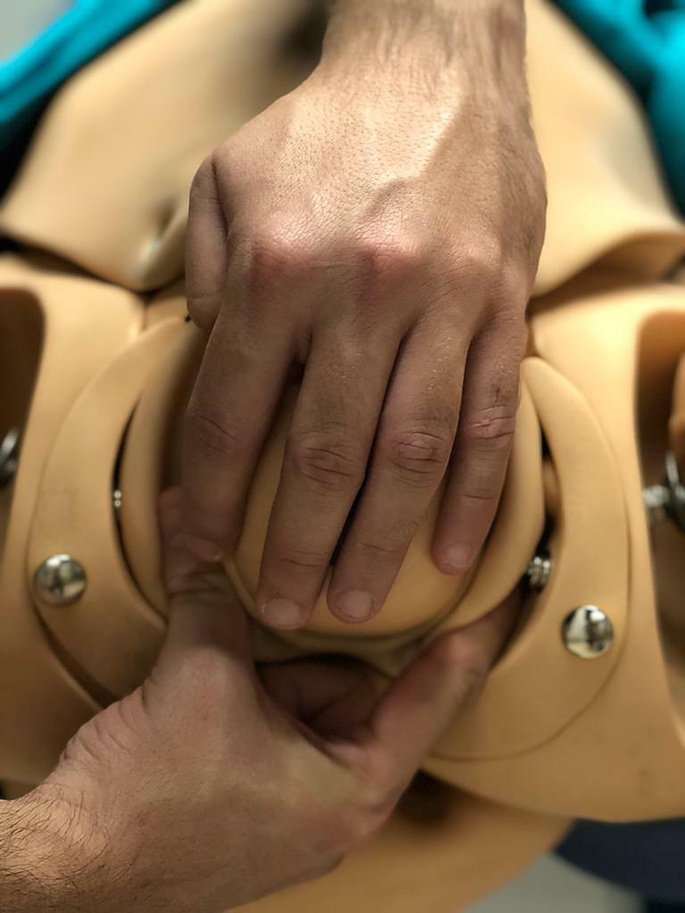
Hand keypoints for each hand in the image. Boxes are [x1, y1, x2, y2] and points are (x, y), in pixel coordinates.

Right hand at [18, 489, 515, 912]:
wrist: (76, 867)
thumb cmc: (152, 806)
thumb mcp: (199, 677)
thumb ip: (210, 592)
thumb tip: (194, 521)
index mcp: (356, 786)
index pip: (439, 691)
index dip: (475, 633)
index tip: (510, 590)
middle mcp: (336, 797)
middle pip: (356, 684)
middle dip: (310, 650)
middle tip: (289, 612)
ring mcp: (293, 798)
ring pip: (307, 694)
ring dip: (267, 668)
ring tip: (222, 666)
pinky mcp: (254, 791)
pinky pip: (273, 716)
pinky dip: (249, 687)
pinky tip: (211, 678)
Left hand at [183, 0, 544, 630]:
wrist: (437, 69)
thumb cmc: (324, 129)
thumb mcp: (226, 180)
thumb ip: (205, 280)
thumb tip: (205, 365)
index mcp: (277, 269)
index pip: (233, 417)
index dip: (212, 499)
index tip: (204, 555)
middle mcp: (361, 295)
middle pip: (323, 457)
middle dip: (299, 549)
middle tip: (286, 611)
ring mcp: (443, 305)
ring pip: (411, 455)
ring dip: (382, 543)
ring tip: (360, 606)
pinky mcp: (501, 309)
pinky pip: (489, 420)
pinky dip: (472, 498)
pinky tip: (452, 553)